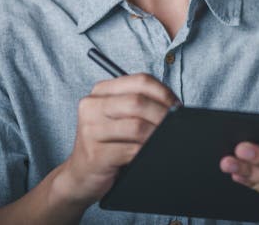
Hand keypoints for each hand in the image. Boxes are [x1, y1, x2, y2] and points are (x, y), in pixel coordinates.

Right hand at [57, 73, 180, 206]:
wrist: (81, 176)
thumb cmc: (108, 144)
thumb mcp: (119, 117)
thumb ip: (140, 105)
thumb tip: (175, 107)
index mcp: (101, 91)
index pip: (140, 81)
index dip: (165, 93)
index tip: (177, 106)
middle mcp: (91, 106)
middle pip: (138, 102)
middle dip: (163, 114)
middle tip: (175, 125)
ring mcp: (90, 130)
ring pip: (136, 127)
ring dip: (157, 135)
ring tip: (164, 140)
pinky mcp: (95, 155)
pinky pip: (131, 150)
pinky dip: (146, 152)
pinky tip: (149, 154)